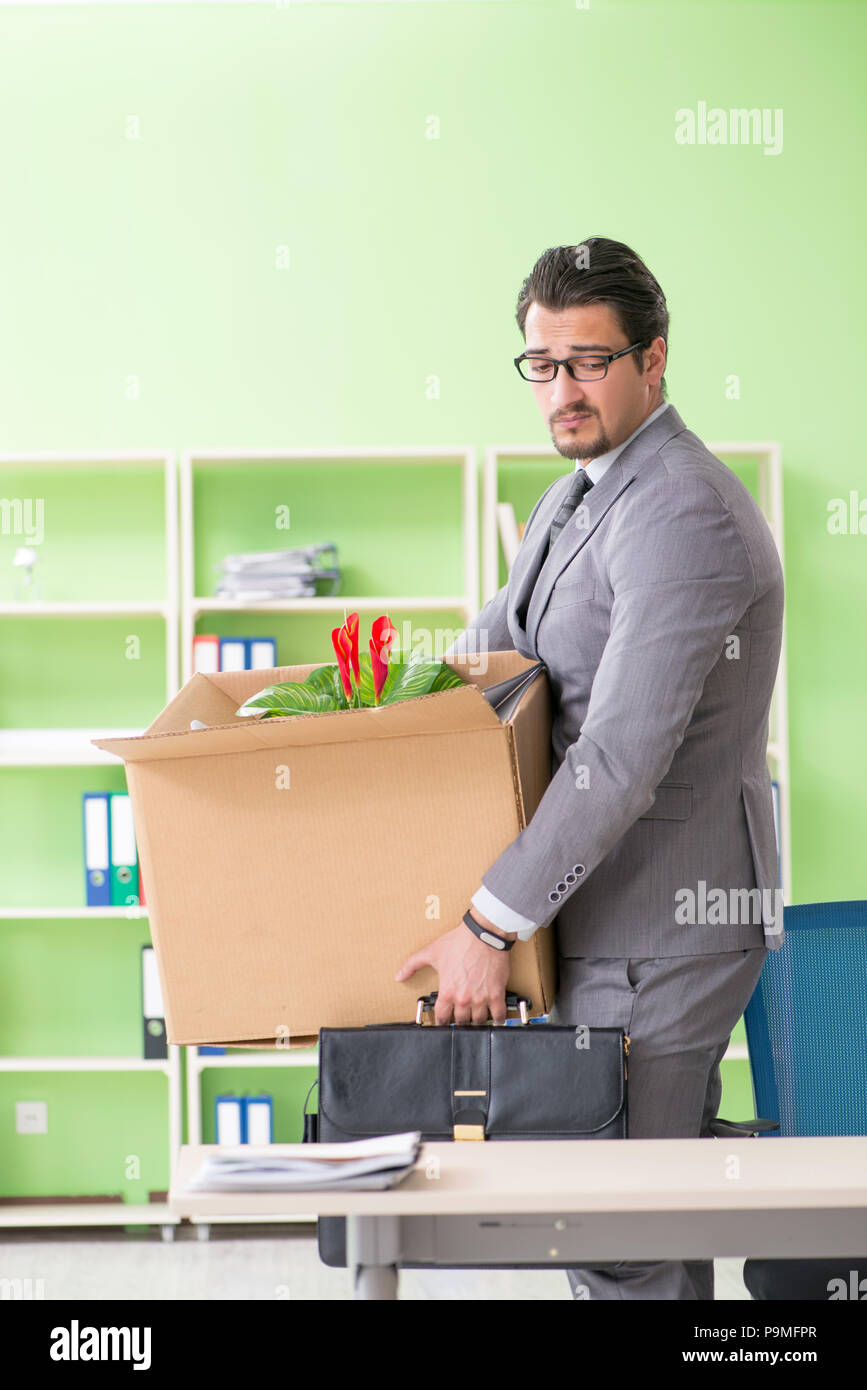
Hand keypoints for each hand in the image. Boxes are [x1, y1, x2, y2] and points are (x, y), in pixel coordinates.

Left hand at [395, 912, 513, 1024]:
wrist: (483, 934)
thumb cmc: (458, 942)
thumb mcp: (431, 952)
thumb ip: (412, 965)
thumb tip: (398, 976)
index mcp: (447, 992)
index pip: (442, 1018)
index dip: (441, 1022)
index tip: (443, 1023)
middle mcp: (463, 999)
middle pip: (461, 1022)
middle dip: (459, 1022)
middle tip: (460, 1021)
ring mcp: (481, 998)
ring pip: (478, 1021)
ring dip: (476, 1022)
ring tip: (475, 1021)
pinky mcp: (496, 993)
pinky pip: (499, 1014)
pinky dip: (497, 1019)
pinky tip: (495, 1020)